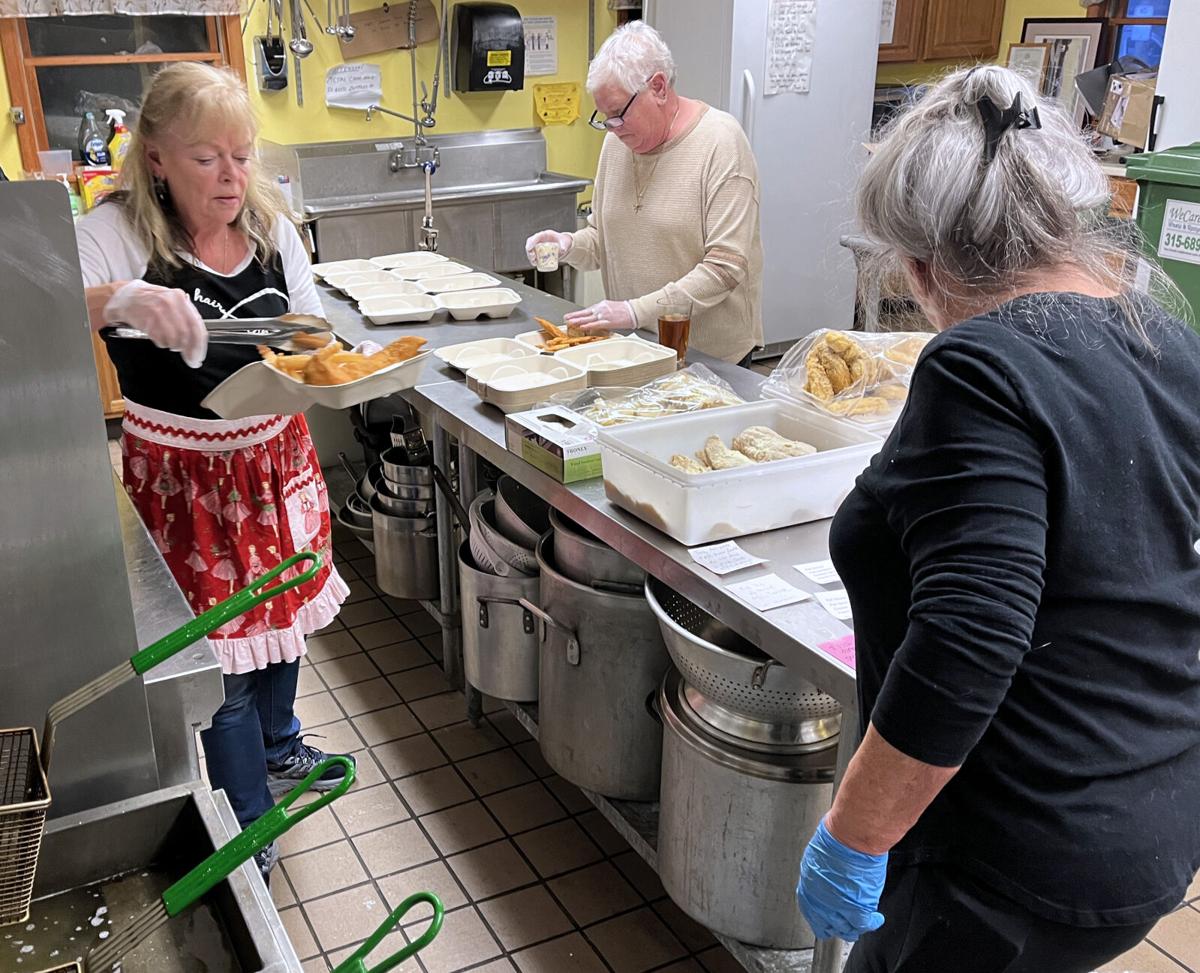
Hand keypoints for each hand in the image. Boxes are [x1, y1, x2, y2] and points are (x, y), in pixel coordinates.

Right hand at [104, 280, 207, 368]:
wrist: (124, 296)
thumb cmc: (150, 302)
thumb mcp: (171, 302)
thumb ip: (185, 317)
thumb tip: (198, 340)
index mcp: (180, 299)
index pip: (197, 326)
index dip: (200, 345)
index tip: (199, 357)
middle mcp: (171, 303)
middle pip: (187, 334)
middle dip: (189, 351)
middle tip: (190, 360)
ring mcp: (158, 311)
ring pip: (174, 338)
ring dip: (173, 346)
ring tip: (170, 343)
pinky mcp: (147, 319)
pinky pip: (160, 339)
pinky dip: (162, 343)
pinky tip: (159, 339)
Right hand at [524, 229, 572, 265]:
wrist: (563, 245)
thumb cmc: (563, 241)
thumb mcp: (565, 242)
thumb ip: (564, 245)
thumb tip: (563, 250)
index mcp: (545, 235)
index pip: (536, 236)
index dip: (532, 242)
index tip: (529, 248)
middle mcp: (540, 239)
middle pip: (530, 242)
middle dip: (529, 250)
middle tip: (532, 256)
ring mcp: (538, 245)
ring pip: (530, 250)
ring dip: (530, 256)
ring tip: (534, 262)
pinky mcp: (539, 252)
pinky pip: (534, 256)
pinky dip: (533, 260)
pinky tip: (535, 263)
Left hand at [563, 299, 634, 332]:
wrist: (634, 311)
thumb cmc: (625, 310)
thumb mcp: (611, 307)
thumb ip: (602, 312)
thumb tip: (596, 317)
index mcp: (601, 305)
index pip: (586, 310)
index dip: (577, 314)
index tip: (570, 316)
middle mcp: (601, 309)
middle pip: (585, 313)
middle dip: (574, 316)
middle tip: (566, 318)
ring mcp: (604, 315)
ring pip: (588, 319)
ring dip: (578, 321)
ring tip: (570, 323)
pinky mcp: (608, 321)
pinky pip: (596, 324)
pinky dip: (588, 326)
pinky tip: (582, 327)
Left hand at [796, 818, 886, 941]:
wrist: (850, 837)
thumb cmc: (835, 838)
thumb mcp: (817, 855)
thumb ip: (820, 872)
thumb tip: (826, 877)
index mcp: (809, 885)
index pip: (810, 911)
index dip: (820, 918)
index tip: (826, 920)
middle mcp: (821, 899)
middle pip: (828, 924)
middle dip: (838, 926)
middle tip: (846, 924)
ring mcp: (838, 906)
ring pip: (846, 929)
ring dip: (854, 928)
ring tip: (861, 924)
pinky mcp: (857, 907)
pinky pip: (864, 924)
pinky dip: (872, 923)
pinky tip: (876, 918)